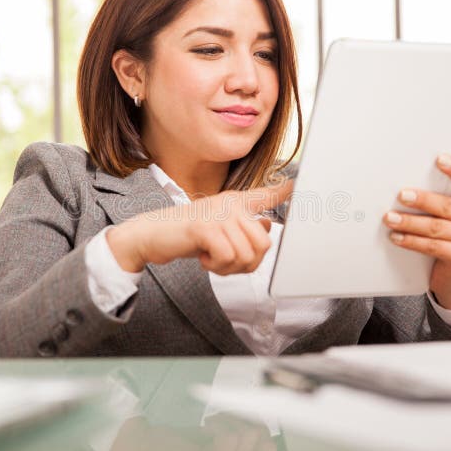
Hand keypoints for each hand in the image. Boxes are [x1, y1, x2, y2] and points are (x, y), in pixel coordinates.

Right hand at [107, 177, 293, 275]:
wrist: (152, 236)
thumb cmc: (187, 236)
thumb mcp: (220, 233)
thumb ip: (244, 232)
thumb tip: (265, 228)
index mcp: (235, 202)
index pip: (266, 195)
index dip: (284, 191)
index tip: (297, 183)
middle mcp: (230, 204)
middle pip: (263, 244)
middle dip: (245, 264)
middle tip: (223, 260)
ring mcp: (219, 214)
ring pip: (247, 255)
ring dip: (228, 267)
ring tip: (211, 257)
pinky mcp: (206, 228)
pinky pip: (228, 257)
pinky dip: (215, 266)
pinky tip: (203, 257)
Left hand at [382, 154, 450, 309]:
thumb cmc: (449, 236)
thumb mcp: (449, 215)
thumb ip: (439, 199)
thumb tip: (407, 186)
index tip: (439, 159)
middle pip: (448, 206)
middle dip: (422, 200)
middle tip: (401, 195)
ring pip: (437, 227)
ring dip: (409, 222)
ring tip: (390, 218)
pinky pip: (433, 246)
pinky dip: (411, 241)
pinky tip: (397, 237)